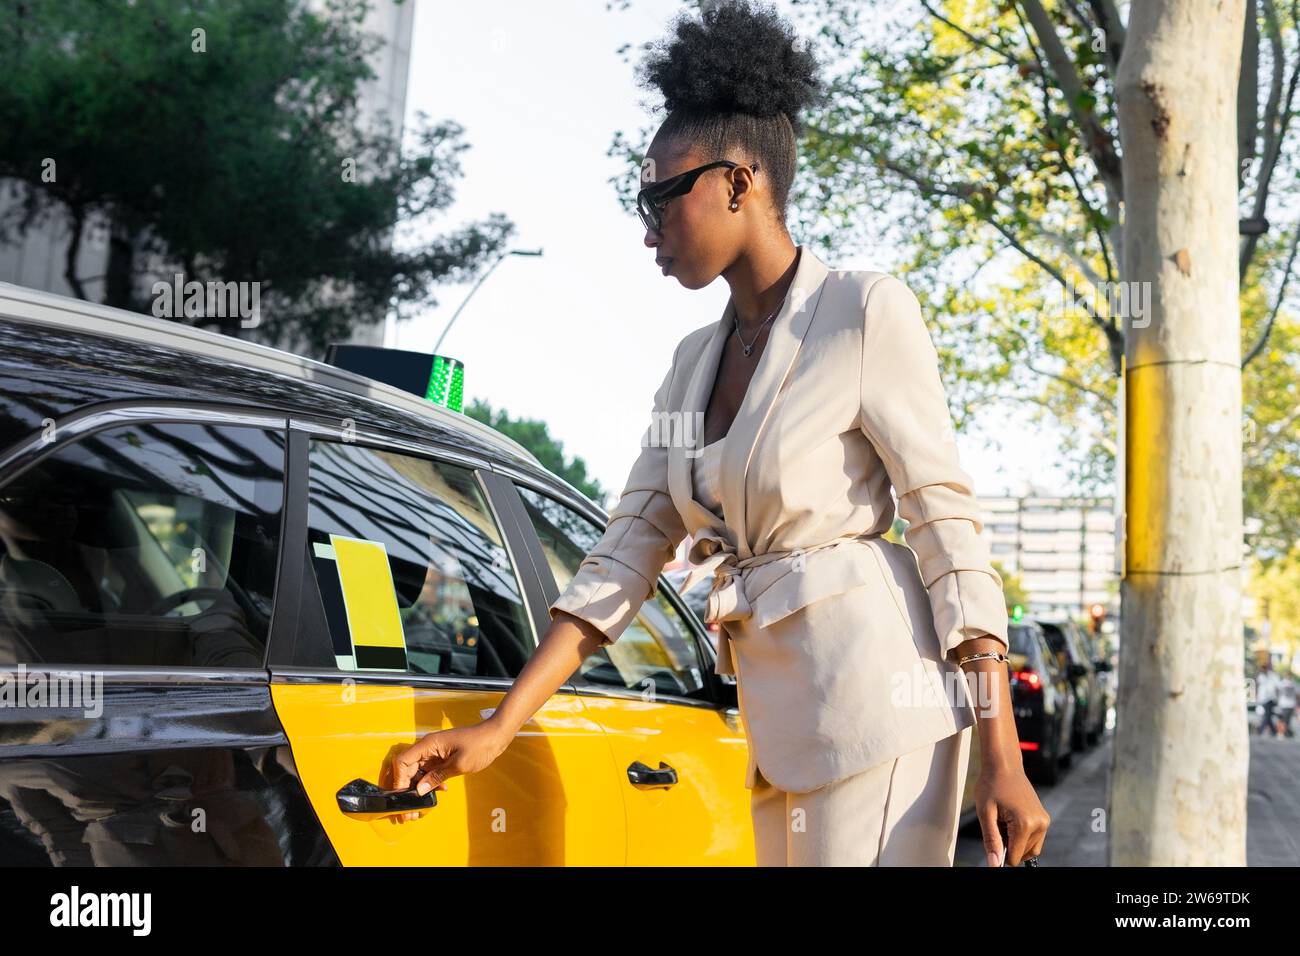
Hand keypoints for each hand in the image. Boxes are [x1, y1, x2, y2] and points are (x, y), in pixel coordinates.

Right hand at [388, 721, 509, 821]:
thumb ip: (437, 777)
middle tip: (410, 809)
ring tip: (422, 805)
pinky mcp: (441, 757)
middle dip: (407, 789)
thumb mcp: (458, 764)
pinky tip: (440, 790)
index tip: (402, 797)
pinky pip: (429, 771)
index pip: (403, 761)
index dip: (399, 780)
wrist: (495, 736)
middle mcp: (428, 747)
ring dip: (419, 787)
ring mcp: (434, 752)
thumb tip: (420, 790)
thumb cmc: (479, 745)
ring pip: (417, 771)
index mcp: (428, 744)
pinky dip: (431, 782)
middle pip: (407, 768)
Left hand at [975, 762, 1049, 865]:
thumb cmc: (991, 785)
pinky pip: (1035, 839)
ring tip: (1004, 821)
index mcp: (1025, 824)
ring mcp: (1044, 821)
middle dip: (1009, 846)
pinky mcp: (1044, 818)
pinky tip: (1010, 819)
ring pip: (1031, 849)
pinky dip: (1022, 836)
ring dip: (1016, 842)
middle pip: (1023, 854)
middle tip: (997, 824)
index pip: (1015, 857)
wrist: (1004, 765)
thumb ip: (992, 841)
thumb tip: (995, 864)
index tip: (993, 839)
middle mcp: (1040, 824)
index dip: (1001, 854)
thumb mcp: (985, 813)